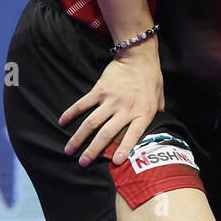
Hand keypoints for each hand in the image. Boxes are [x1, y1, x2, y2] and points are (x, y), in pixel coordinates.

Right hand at [59, 44, 164, 166]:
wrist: (139, 57)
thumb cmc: (151, 79)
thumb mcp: (159, 100)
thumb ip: (155, 115)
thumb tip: (155, 129)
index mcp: (143, 113)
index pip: (133, 135)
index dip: (124, 149)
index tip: (115, 162)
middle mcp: (126, 109)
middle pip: (107, 134)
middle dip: (93, 151)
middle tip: (83, 163)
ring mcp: (111, 100)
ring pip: (92, 123)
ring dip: (78, 138)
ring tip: (68, 149)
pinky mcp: (99, 90)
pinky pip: (83, 104)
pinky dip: (71, 113)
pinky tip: (62, 122)